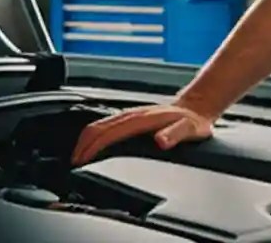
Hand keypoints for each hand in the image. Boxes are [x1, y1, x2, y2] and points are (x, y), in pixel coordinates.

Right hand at [70, 102, 214, 166]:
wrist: (198, 106)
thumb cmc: (193, 121)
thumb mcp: (189, 129)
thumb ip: (175, 135)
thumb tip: (161, 140)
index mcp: (140, 119)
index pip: (107, 132)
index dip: (91, 147)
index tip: (80, 161)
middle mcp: (132, 115)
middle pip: (97, 127)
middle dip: (81, 144)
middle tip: (73, 164)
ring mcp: (130, 115)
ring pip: (99, 125)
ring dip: (86, 140)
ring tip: (78, 158)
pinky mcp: (132, 118)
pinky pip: (106, 125)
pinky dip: (94, 136)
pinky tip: (94, 146)